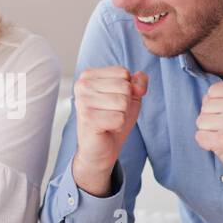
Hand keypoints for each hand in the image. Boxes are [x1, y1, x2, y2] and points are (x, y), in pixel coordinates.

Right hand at [72, 66, 148, 195]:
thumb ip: (138, 83)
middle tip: (111, 113)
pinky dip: (118, 126)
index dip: (128, 89)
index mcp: (89, 75)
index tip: (114, 101)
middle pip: (124, 86)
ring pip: (123, 102)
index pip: (123, 72)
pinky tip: (107, 128)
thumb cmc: (112, 120)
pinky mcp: (87, 118)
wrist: (100, 149)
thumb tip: (140, 81)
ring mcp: (83, 101)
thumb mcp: (130, 97)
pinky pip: (119, 118)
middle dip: (125, 104)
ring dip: (121, 115)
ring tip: (109, 120)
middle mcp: (82, 85)